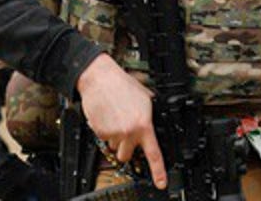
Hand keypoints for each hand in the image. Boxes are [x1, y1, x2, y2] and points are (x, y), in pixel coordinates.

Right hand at [77, 55, 164, 189]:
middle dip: (126, 148)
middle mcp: (129, 132)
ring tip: (115, 119)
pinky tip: (107, 116)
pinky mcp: (99, 131)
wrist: (99, 78)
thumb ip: (151, 114)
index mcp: (143, 124)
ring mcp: (113, 133)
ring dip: (114, 139)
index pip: (154, 154)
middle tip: (125, 132)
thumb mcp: (145, 97)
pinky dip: (104, 130)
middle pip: (127, 155)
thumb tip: (155, 122)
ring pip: (114, 147)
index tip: (161, 183)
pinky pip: (103, 138)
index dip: (159, 172)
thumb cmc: (121, 84)